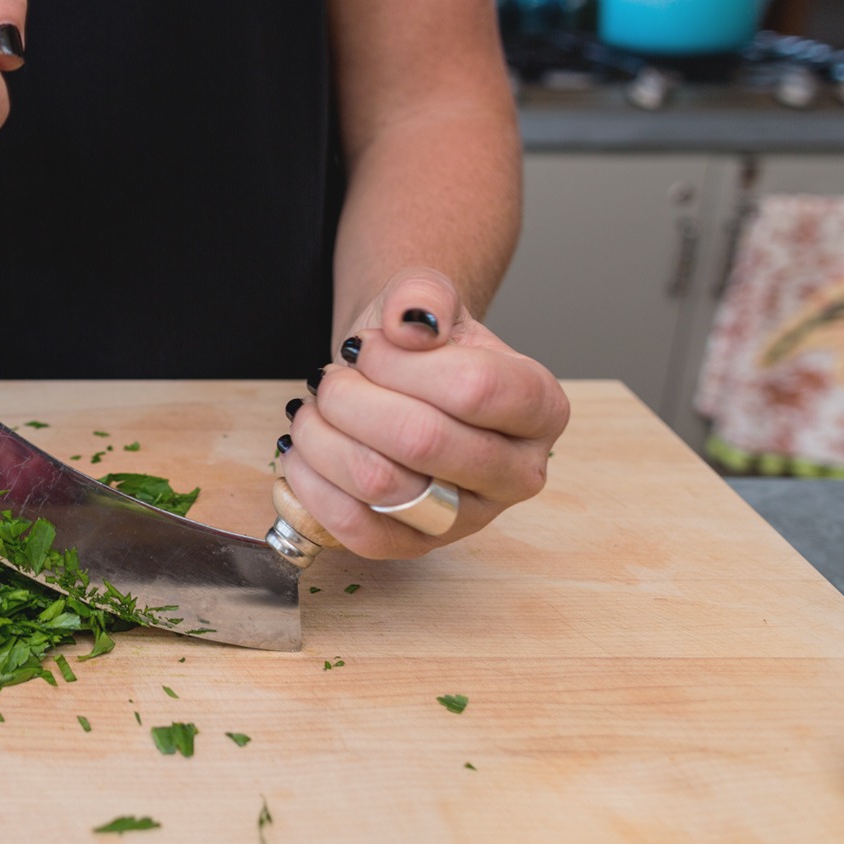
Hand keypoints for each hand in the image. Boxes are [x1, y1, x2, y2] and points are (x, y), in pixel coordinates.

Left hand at [279, 269, 569, 557]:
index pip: (473, 388)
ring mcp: (469, 520)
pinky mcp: (415, 547)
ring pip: (381, 484)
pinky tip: (303, 450)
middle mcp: (517, 474)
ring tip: (316, 409)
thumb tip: (412, 324)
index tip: (368, 348)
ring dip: (324, 437)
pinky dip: (312, 484)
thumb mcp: (424, 299)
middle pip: (422, 440)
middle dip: (352, 400)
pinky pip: (355, 529)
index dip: (400, 364)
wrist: (396, 381)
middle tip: (332, 379)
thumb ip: (423, 296)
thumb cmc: (418, 344)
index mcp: (540, 408)